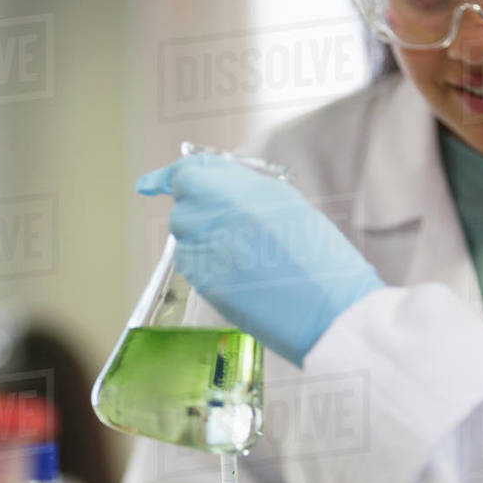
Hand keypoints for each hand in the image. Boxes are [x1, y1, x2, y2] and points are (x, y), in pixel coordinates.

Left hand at [136, 154, 382, 366]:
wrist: (330, 308)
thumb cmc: (319, 255)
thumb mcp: (286, 203)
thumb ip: (243, 189)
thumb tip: (216, 184)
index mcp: (236, 189)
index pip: (184, 174)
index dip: (167, 177)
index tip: (152, 183)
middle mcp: (213, 216)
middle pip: (183, 207)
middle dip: (198, 212)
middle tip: (231, 227)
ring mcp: (205, 253)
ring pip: (185, 239)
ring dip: (203, 241)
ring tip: (245, 253)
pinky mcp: (205, 285)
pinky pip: (193, 267)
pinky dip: (207, 265)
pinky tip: (240, 272)